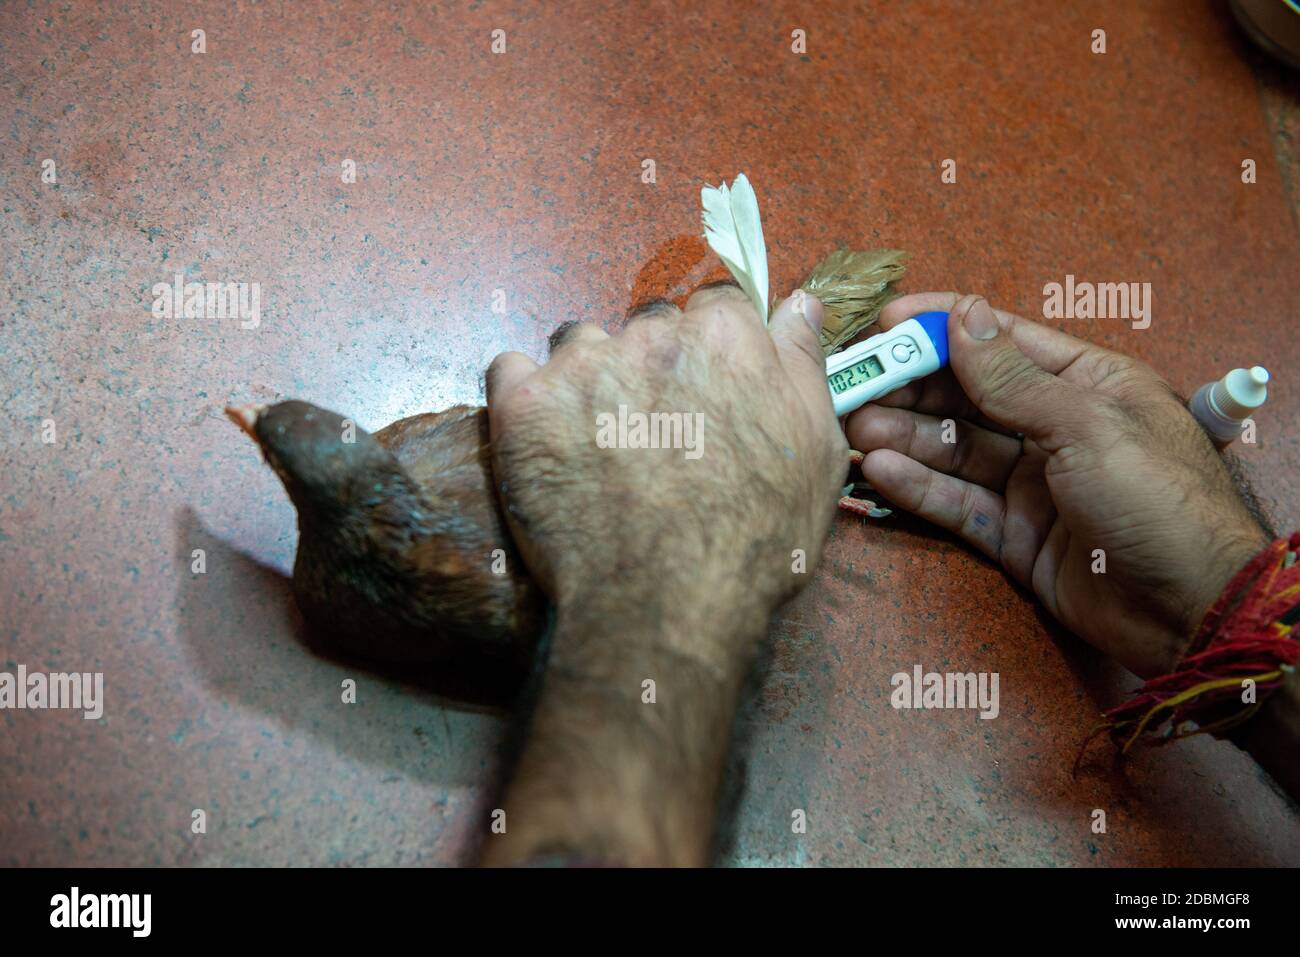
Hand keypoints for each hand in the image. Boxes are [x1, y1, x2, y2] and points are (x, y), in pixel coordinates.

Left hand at [481, 285, 846, 864]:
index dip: (712, 350)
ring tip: (594, 442)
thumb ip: (802, 364)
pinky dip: (524, 396)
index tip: (705, 392)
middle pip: (648, 325)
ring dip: (587, 377)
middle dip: (652, 365)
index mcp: (728, 338)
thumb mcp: (816, 452)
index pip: (717, 306)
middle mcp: (654, 336)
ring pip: (579, 343)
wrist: (666, 604)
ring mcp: (583, 366)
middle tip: (654, 430)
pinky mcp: (524, 404)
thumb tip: (800, 302)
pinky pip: (511, 370)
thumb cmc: (754, 540)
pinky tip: (543, 438)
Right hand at [845, 292, 1267, 677]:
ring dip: (905, 438)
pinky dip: (920, 487)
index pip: (1004, 341)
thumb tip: (964, 316)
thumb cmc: (1157, 500)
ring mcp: (1033, 484)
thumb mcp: (1086, 424)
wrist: (1191, 610)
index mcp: (1089, 383)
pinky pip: (959, 503)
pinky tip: (880, 470)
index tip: (886, 323)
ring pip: (956, 451)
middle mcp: (1057, 428)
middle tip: (856, 383)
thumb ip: (1015, 379)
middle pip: (970, 397)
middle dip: (912, 389)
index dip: (943, 328)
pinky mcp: (1015, 536)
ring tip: (857, 427)